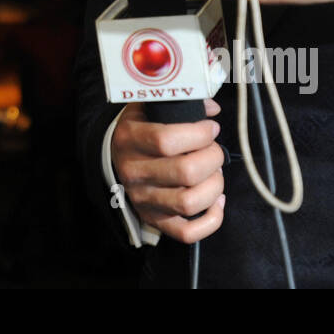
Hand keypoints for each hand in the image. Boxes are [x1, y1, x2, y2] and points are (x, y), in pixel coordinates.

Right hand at [109, 99, 225, 243]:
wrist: (116, 159)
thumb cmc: (139, 130)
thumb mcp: (147, 107)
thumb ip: (177, 100)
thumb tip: (212, 109)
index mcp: (129, 139)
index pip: (166, 140)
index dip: (198, 134)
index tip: (211, 128)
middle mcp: (134, 172)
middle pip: (186, 171)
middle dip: (213, 157)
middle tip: (214, 149)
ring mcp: (144, 199)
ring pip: (190, 202)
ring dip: (215, 185)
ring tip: (214, 172)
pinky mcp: (155, 219)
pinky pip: (187, 232)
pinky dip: (211, 219)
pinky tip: (217, 200)